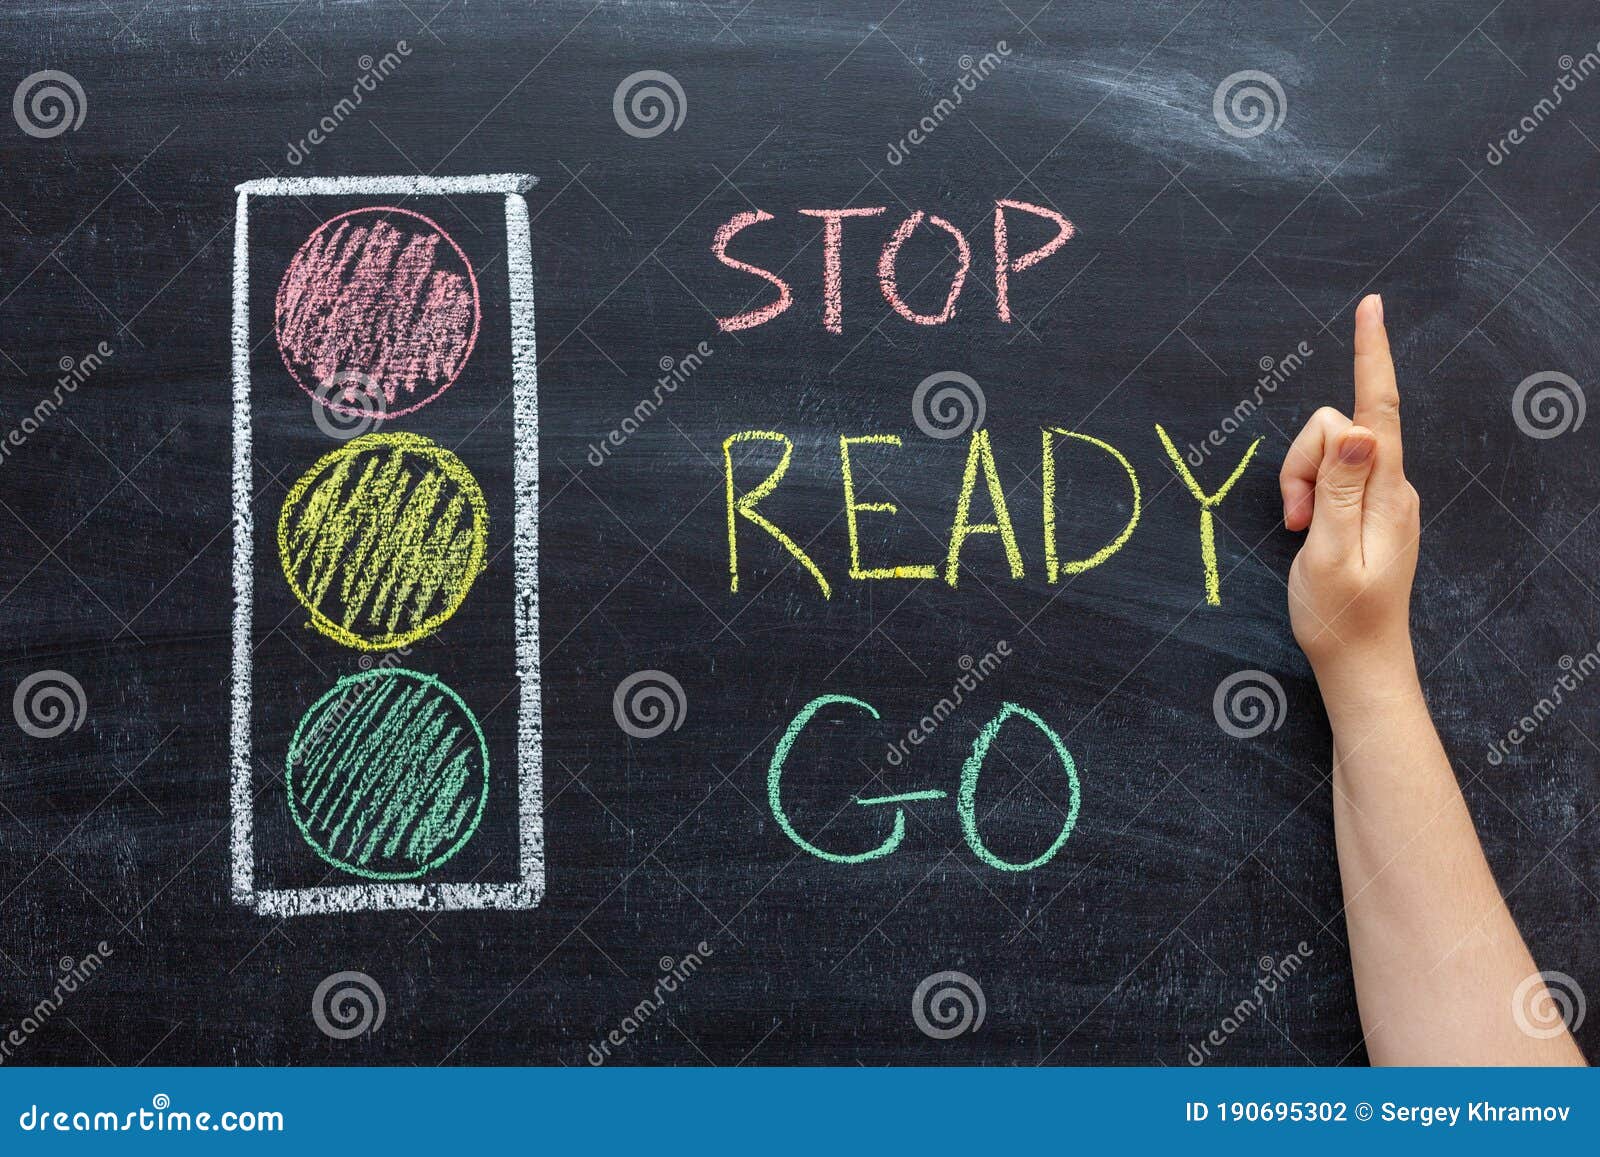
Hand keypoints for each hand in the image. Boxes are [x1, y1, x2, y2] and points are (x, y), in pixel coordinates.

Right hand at [1280, 294, 1420, 690]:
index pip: (1378, 409)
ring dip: (1301, 482)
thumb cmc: (1340, 618)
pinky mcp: (1369, 510)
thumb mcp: (1328, 553)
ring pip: (1329, 452)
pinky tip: (1306, 528)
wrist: (1362, 665)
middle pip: (1336, 429)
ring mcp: (1383, 498)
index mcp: (1387, 494)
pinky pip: (1333, 476)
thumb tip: (1356, 429)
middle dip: (1300, 461)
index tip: (1370, 306)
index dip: (1370, 354)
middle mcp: (1392, 486)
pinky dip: (1309, 494)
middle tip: (1293, 518)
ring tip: (1299, 530)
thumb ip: (1340, 488)